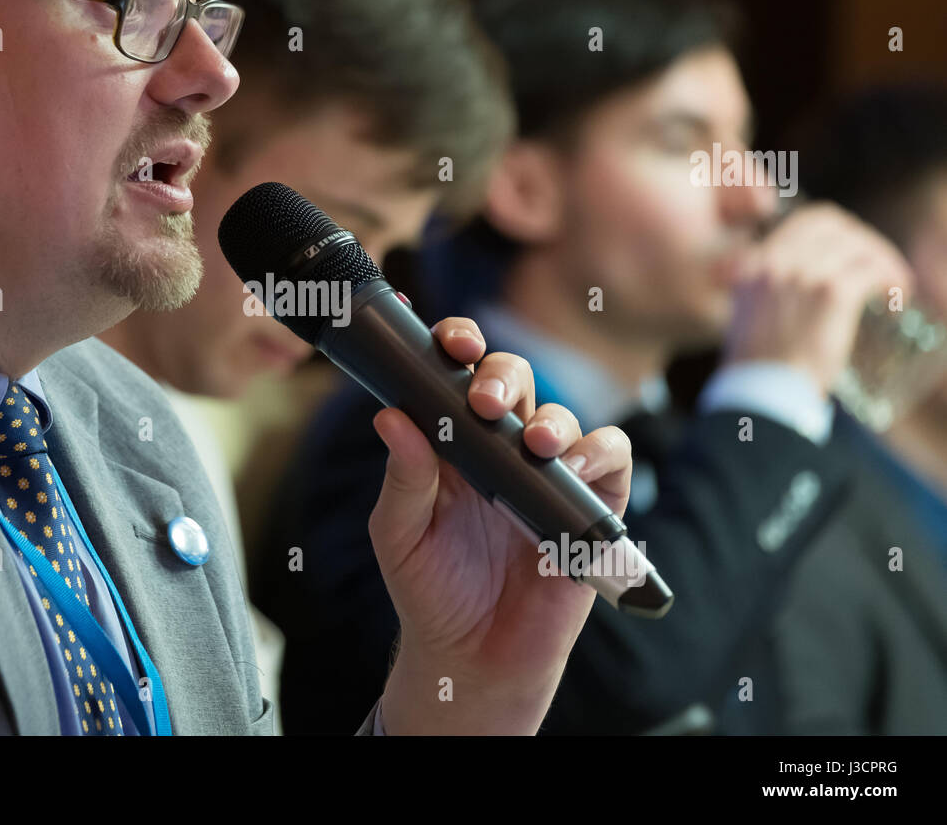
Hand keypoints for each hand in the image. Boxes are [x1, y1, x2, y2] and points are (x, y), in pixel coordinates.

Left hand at [374, 317, 631, 734]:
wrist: (473, 657)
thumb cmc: (430, 589)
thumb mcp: (399, 534)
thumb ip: (401, 478)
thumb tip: (390, 415)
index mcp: (449, 442)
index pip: (455, 373)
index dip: (455, 344)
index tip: (446, 340)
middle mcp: (500, 447)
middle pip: (512, 379)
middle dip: (500, 375)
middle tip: (484, 402)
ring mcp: (546, 473)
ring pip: (560, 413)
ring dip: (550, 418)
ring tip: (534, 444)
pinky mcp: (588, 504)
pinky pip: (608, 457)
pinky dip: (597, 451)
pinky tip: (571, 466)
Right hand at [722, 203, 913, 394]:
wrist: (763, 390)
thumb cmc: (759, 366)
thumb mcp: (750, 315)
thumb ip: (769, 291)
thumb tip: (805, 286)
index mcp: (754, 265)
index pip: (804, 223)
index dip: (838, 231)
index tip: (852, 252)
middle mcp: (776, 262)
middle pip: (835, 225)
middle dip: (864, 241)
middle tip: (877, 266)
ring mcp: (803, 274)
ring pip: (858, 245)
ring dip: (883, 260)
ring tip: (893, 284)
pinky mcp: (831, 293)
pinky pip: (872, 270)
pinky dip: (892, 279)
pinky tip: (896, 295)